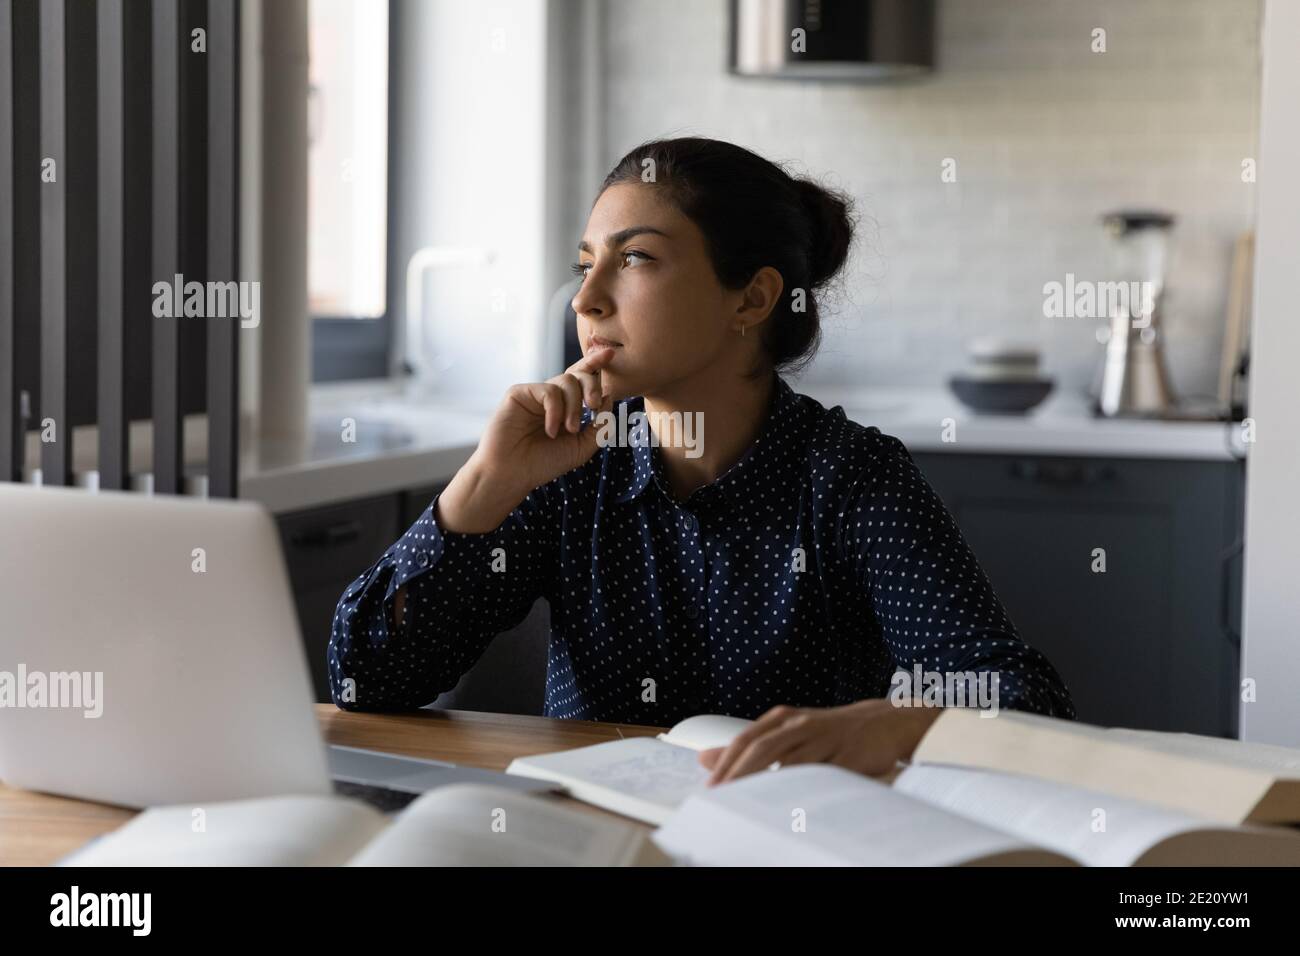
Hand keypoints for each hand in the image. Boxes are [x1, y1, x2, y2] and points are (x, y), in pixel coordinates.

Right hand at [436, 348, 618, 532]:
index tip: (611, 353)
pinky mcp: (519, 393)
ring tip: (570, 430)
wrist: (513, 474)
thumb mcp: (581, 447)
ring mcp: (534, 394)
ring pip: (566, 381)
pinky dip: (556, 411)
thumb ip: (599, 425)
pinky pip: (549, 391)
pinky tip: (551, 430)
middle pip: (578, 374)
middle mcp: (550, 397)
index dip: (595, 364)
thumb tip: (609, 396)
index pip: (582, 380)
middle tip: (593, 406)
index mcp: (565, 406)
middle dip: (592, 385)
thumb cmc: (544, 463)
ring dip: (574, 407)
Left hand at [698, 699, 943, 785]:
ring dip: (772, 785)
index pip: (748, 739)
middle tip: (723, 798)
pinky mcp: (850, 757)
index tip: (711, 787)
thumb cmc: (828, 732)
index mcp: (784, 718)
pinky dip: (809, 791)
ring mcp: (827, 740)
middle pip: (765, 749)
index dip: (727, 762)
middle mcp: (803, 725)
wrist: (884, 721)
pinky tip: (795, 809)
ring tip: (752, 807)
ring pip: (794, 764)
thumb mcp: (788, 731)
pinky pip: (826, 777)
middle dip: (741, 775)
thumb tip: (705, 758)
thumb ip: (750, 746)